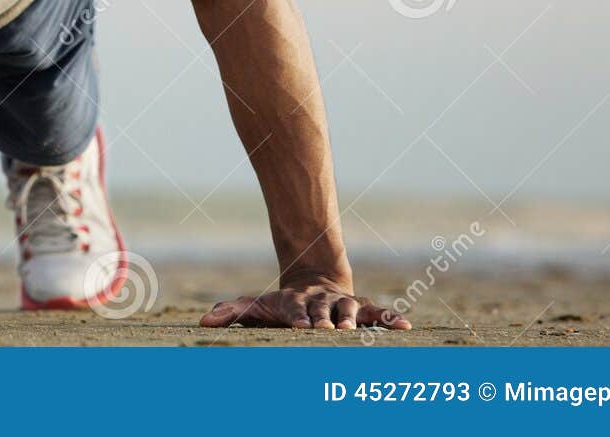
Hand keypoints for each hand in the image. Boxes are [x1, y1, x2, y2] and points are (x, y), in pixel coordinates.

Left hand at [199, 278, 410, 329]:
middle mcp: (320, 302)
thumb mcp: (257, 306)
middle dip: (325, 319)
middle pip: (322, 310)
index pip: (295, 309)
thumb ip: (232, 313)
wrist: (313, 280)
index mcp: (295, 303)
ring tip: (354, 329)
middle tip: (330, 329)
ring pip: (349, 308)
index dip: (296, 316)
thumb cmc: (282, 303)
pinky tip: (406, 326)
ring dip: (353, 318)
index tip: (299, 325)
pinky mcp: (361, 308)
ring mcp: (342, 303)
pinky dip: (392, 318)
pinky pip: (379, 312)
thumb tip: (203, 323)